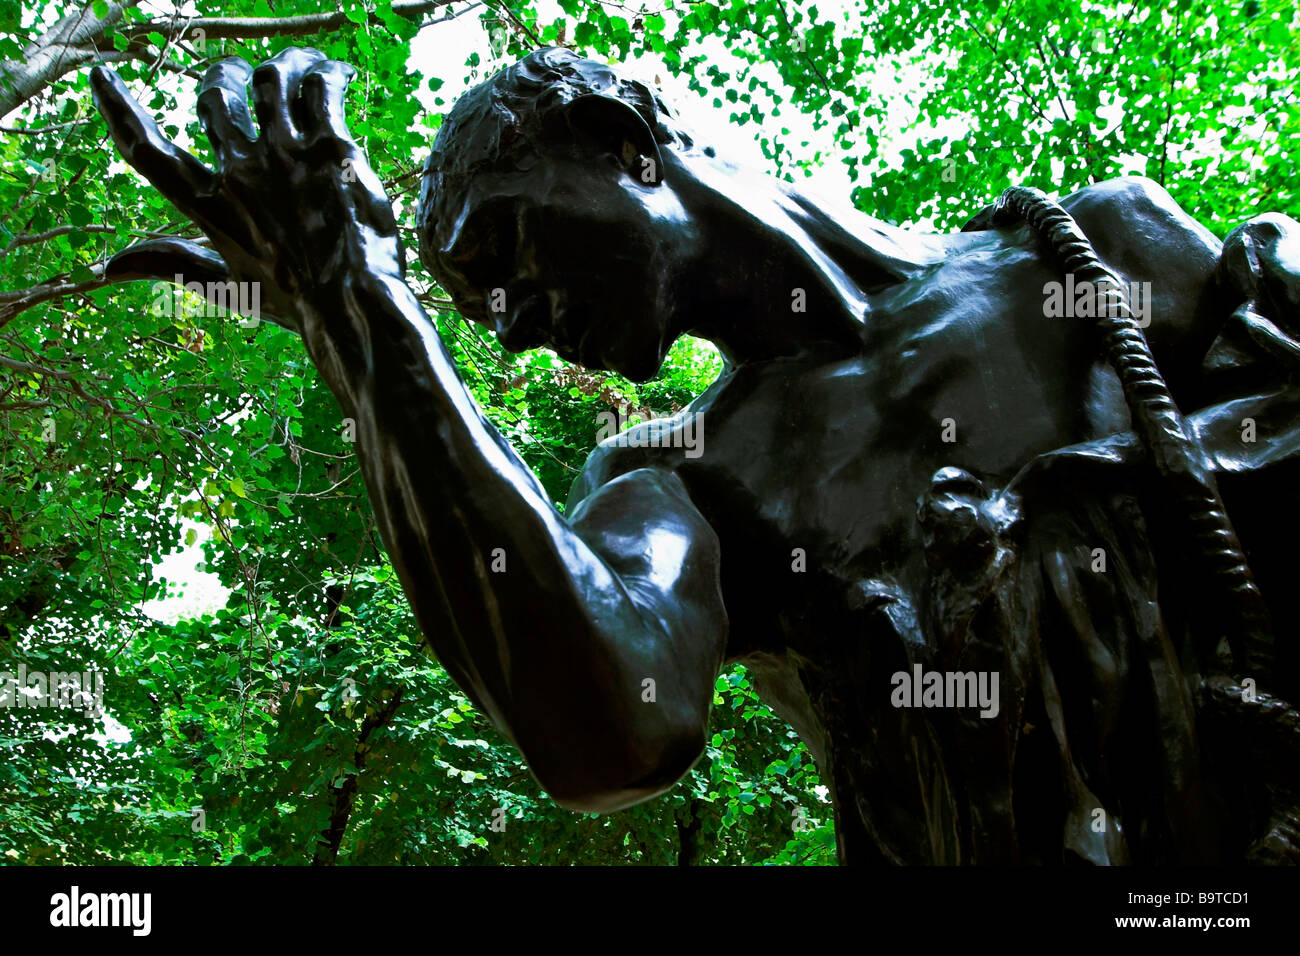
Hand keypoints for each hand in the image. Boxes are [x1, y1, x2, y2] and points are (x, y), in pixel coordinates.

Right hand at [91, 47, 402, 332]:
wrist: (354, 309)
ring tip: (300, 65)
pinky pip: (320, 86)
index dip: (119, 108)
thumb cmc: (297, 306)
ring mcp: (285, 155)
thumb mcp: (227, 288)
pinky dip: (326, 71)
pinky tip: (336, 73)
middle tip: (242, 73)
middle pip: (215, 95)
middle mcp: (239, 174)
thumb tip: (106, 267)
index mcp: (211, 208)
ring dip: (283, 64)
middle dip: (224, 75)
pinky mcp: (331, 147)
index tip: (102, 74)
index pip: (148, 150)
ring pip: (269, 78)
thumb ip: (171, 263)